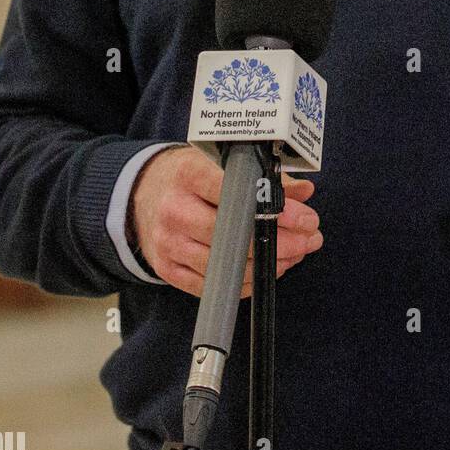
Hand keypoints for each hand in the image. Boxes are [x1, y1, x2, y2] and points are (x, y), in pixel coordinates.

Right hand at [128, 146, 322, 296]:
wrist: (139, 194)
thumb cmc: (187, 176)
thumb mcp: (219, 163)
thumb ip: (263, 177)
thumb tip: (304, 191)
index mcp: (189, 174)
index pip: (238, 194)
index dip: (276, 209)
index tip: (305, 218)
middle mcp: (176, 210)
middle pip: (234, 236)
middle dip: (281, 242)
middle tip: (310, 239)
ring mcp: (169, 243)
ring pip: (226, 266)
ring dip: (268, 265)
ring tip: (295, 255)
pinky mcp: (168, 269)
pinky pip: (212, 286)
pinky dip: (245, 283)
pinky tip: (267, 271)